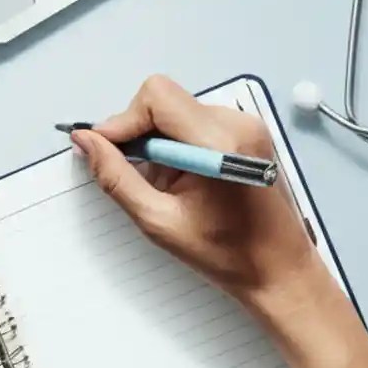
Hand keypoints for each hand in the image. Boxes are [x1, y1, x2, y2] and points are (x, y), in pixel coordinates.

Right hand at [70, 76, 324, 316]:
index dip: (123, 120)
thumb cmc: (227, 255)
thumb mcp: (158, 221)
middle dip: (139, 132)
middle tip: (136, 175)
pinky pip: (196, 122)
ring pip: (177, 110)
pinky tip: (184, 180)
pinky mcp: (248, 132)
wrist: (280, 271)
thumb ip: (116, 176)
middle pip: (165, 100)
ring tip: (166, 185)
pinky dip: (178, 144)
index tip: (105, 150)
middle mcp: (237, 122)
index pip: (156, 96)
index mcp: (219, 142)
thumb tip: (86, 141)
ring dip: (158, 141)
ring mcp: (247, 125)